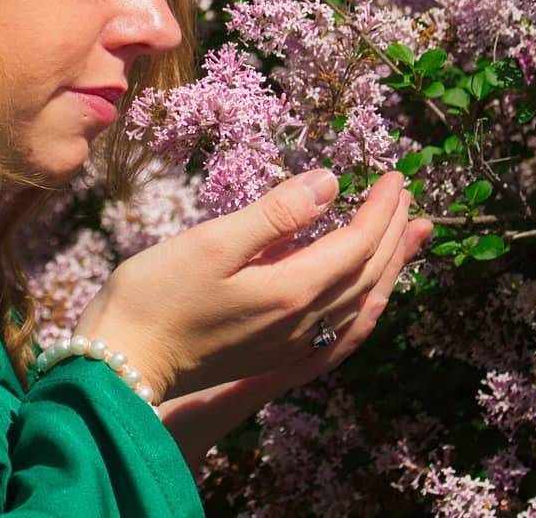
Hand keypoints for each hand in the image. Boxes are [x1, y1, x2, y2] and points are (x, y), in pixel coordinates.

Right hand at [75, 168, 414, 404]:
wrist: (122, 360)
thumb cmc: (156, 293)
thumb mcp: (212, 242)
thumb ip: (274, 214)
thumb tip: (329, 183)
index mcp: (291, 291)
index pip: (356, 244)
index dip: (380, 208)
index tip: (395, 175)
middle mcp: (302, 322)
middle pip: (367, 274)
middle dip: (394, 232)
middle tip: (409, 195)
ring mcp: (289, 342)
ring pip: (360, 302)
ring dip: (391, 266)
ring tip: (413, 239)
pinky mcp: (273, 351)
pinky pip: (341, 325)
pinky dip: (365, 302)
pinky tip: (365, 292)